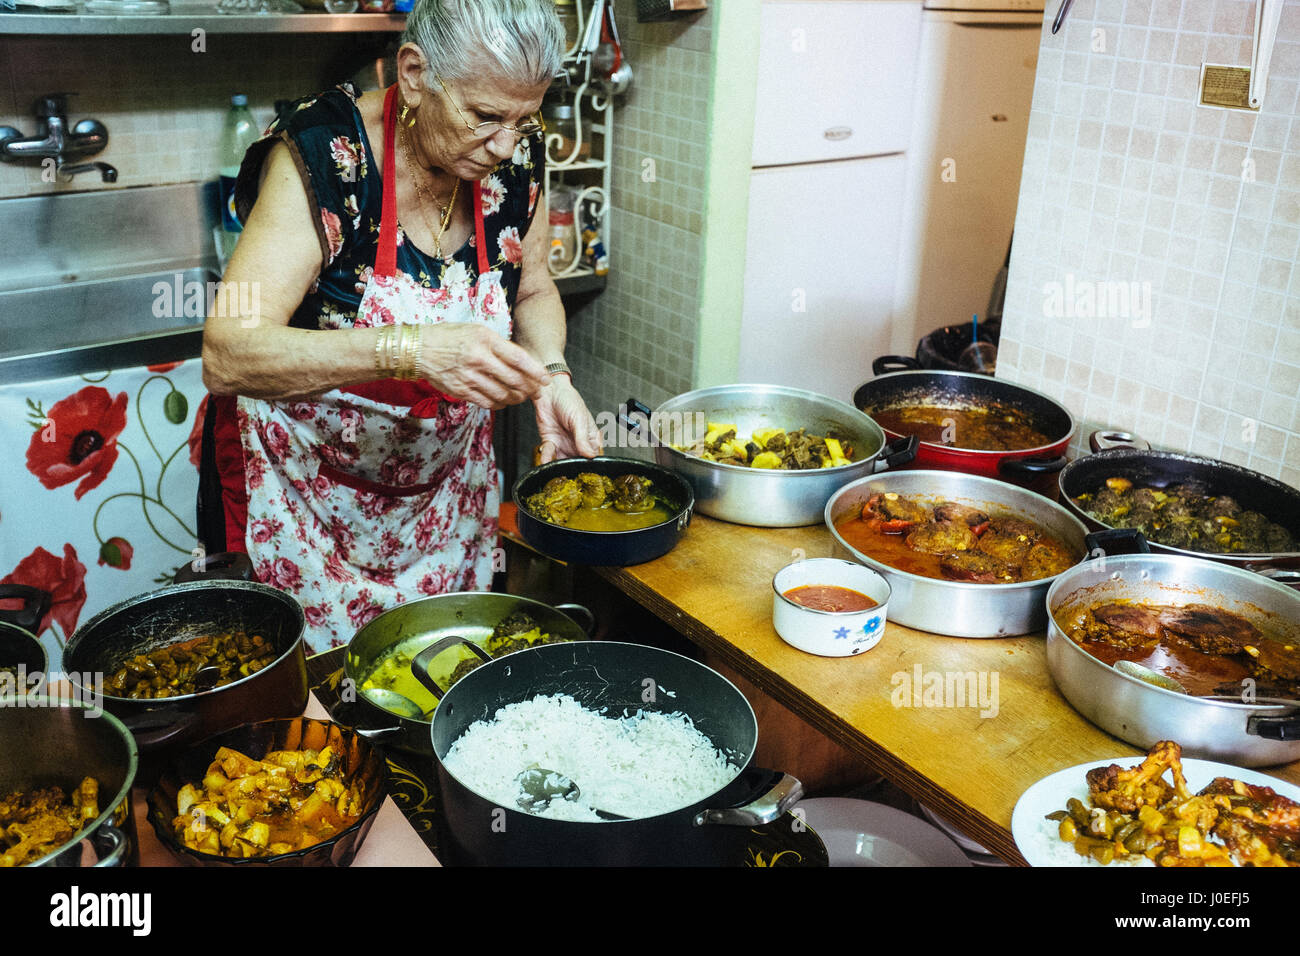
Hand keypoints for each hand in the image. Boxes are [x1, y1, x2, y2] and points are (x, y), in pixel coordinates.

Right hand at [418, 323, 548, 408]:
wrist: (418, 349)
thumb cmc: (449, 337)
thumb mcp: (476, 331)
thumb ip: (498, 345)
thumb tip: (520, 361)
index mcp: (485, 340)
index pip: (518, 358)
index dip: (536, 371)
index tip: (545, 379)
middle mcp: (478, 358)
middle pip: (514, 380)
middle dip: (530, 389)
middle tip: (537, 391)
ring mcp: (469, 376)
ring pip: (502, 394)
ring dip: (516, 398)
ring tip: (521, 397)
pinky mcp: (461, 390)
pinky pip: (487, 402)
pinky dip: (499, 404)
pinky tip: (503, 401)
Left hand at [534, 376, 602, 463]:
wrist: (549, 392)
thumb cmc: (569, 400)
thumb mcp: (579, 419)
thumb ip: (583, 438)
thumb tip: (590, 455)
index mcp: (590, 438)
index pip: (593, 458)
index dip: (588, 465)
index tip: (583, 469)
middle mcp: (578, 444)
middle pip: (577, 463)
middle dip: (572, 468)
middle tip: (568, 471)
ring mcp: (564, 444)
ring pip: (562, 462)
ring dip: (558, 466)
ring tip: (556, 468)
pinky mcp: (550, 443)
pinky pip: (549, 455)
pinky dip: (547, 459)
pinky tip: (547, 458)